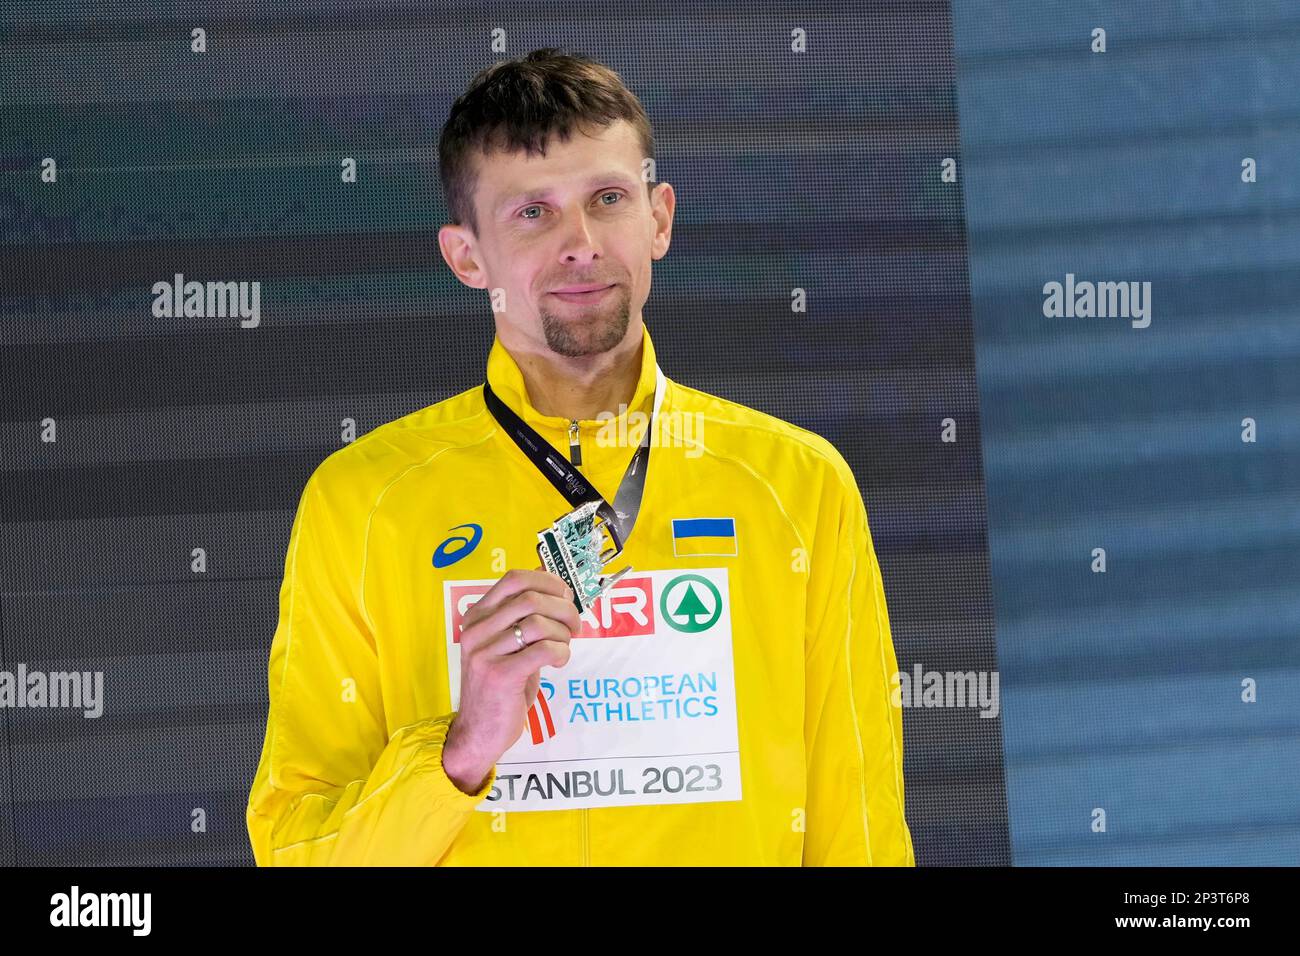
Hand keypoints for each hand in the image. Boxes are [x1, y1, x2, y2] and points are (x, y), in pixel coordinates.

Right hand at [442, 567, 581, 793]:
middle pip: (530, 597)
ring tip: (564, 647)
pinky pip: (543, 649)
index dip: (547, 581)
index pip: (514, 578)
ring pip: (537, 622)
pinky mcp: (499, 675)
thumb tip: (559, 590)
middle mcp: (477, 630)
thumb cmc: (500, 689)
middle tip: (574, 626)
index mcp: (477, 617)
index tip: (565, 596)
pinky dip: (560, 652)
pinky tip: (558, 661)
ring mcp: (484, 652)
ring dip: (562, 633)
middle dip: (563, 609)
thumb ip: (524, 620)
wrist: (478, 733)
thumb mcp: (507, 647)